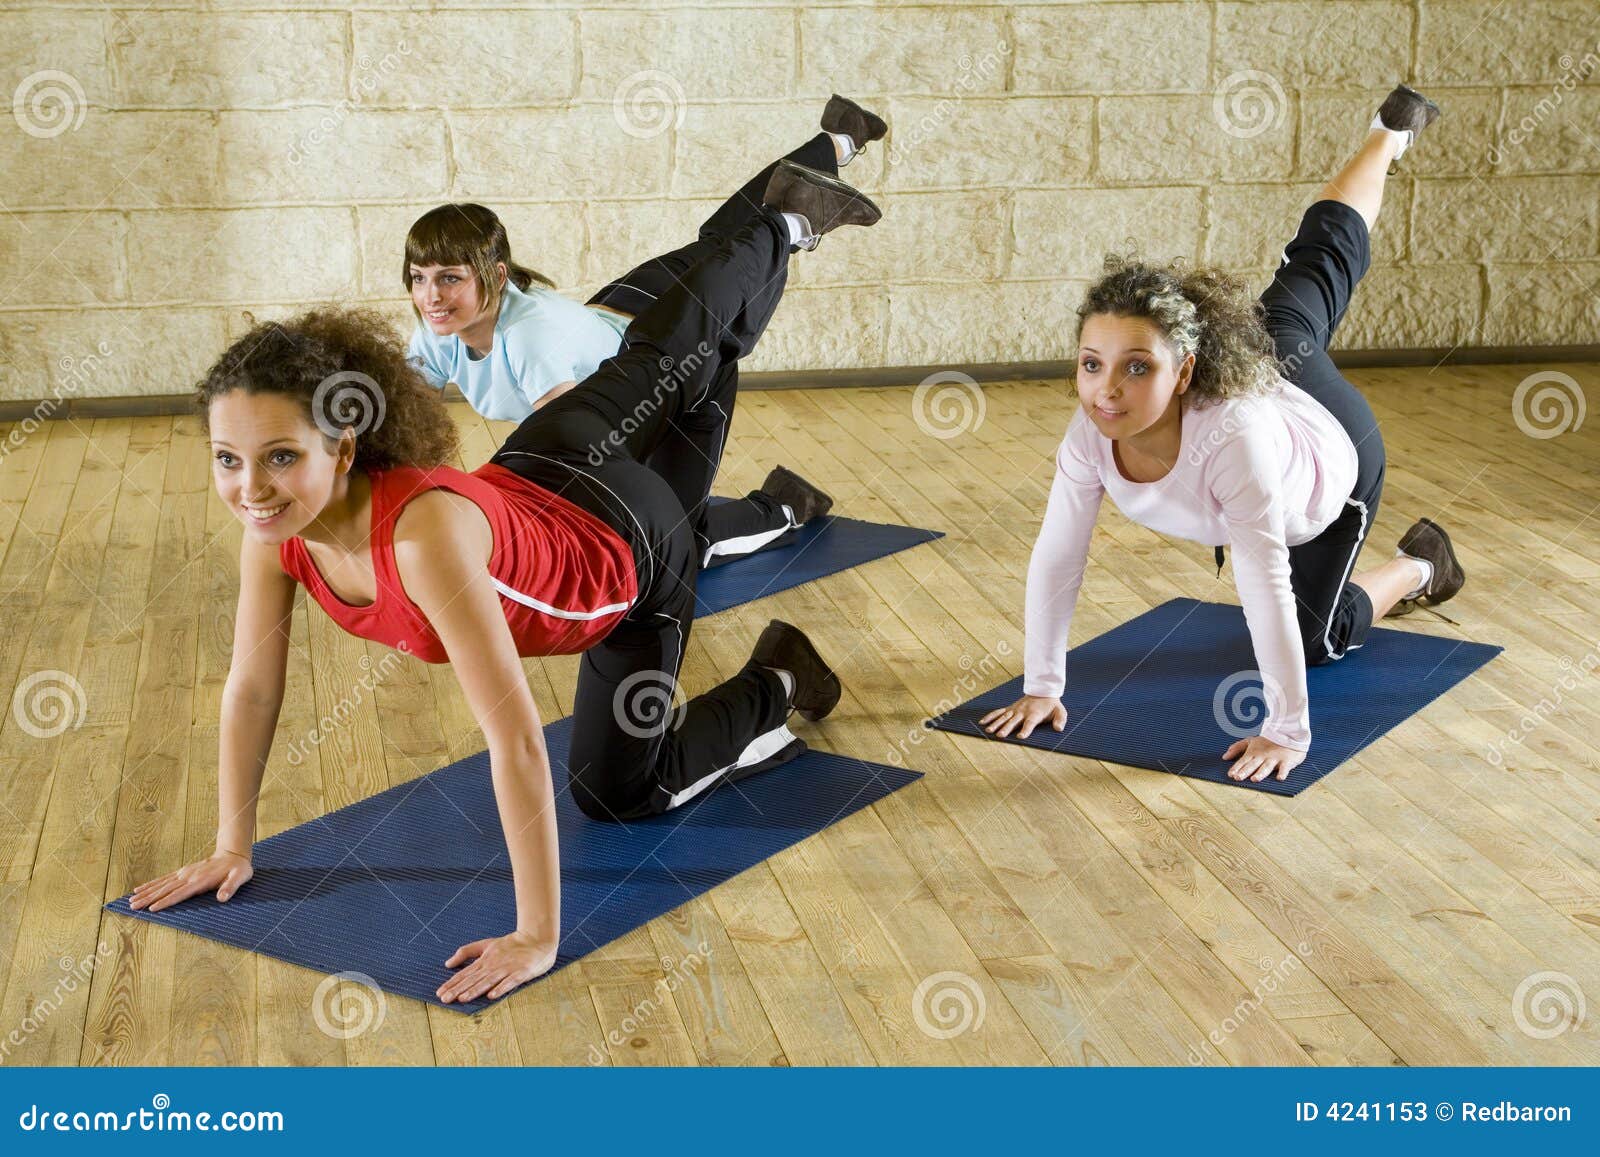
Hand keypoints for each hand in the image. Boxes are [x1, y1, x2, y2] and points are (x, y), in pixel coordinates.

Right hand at [129, 849, 252, 911]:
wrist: (233, 854)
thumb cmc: (238, 869)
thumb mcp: (240, 878)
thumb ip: (230, 887)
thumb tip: (222, 898)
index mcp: (201, 881)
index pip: (180, 894)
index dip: (166, 902)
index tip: (152, 909)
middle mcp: (189, 876)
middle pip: (165, 889)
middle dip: (149, 899)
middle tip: (133, 907)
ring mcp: (184, 873)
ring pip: (161, 884)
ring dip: (146, 892)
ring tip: (131, 900)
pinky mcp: (183, 872)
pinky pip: (164, 879)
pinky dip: (152, 884)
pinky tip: (141, 889)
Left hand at [437, 929, 557, 1003]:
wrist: (537, 938)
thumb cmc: (511, 944)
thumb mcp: (486, 944)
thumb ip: (467, 952)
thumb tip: (447, 963)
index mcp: (485, 960)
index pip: (465, 973)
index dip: (452, 983)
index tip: (440, 993)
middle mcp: (493, 965)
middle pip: (474, 979)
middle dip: (459, 989)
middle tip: (445, 999)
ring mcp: (507, 968)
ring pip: (489, 981)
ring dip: (476, 990)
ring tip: (463, 998)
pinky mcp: (521, 972)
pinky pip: (510, 981)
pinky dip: (501, 988)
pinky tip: (492, 996)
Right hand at [979, 695, 1067, 739]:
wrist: (1043, 691)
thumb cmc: (1051, 705)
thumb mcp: (1060, 711)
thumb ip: (1060, 720)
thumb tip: (1058, 729)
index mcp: (1035, 714)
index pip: (1030, 723)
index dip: (1026, 730)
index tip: (1020, 737)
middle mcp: (1023, 712)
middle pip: (1014, 721)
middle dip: (1006, 728)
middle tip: (1000, 736)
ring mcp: (1015, 709)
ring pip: (1004, 717)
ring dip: (996, 724)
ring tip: (989, 731)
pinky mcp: (1010, 708)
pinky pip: (998, 712)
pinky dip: (990, 717)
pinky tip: (982, 722)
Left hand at [1223, 735, 1306, 782]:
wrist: (1287, 733)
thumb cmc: (1268, 741)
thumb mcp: (1250, 741)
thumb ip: (1237, 748)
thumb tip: (1224, 757)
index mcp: (1253, 753)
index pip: (1243, 761)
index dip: (1236, 768)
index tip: (1230, 775)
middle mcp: (1263, 757)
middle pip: (1253, 765)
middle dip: (1245, 771)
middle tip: (1238, 777)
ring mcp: (1274, 759)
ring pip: (1267, 767)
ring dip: (1261, 773)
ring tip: (1254, 779)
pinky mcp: (1287, 761)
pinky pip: (1285, 768)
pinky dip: (1283, 772)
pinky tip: (1280, 778)